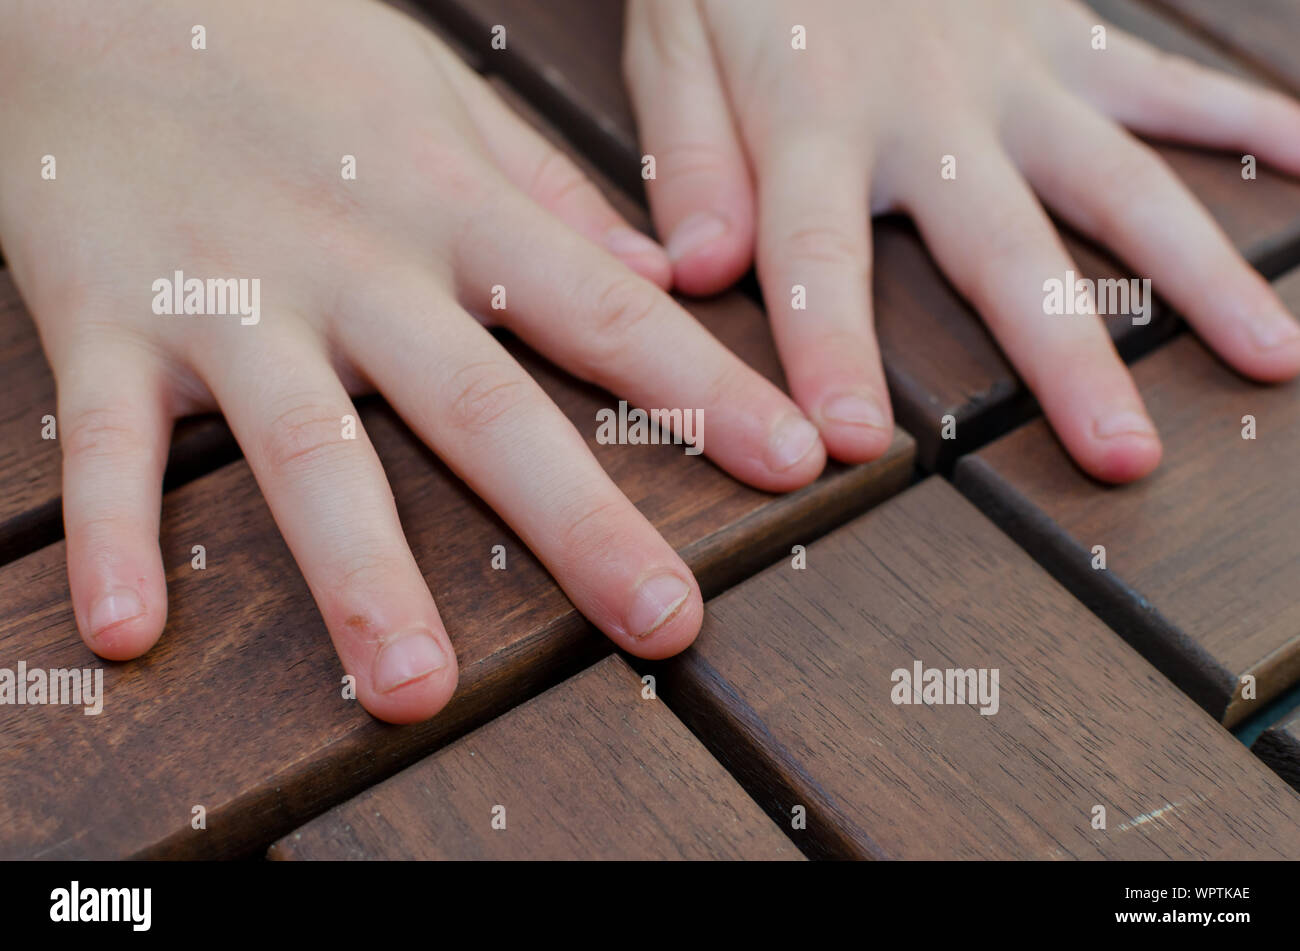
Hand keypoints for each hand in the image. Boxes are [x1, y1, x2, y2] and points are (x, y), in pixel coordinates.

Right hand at [0, 0, 827, 722]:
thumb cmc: (289, 54)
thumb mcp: (441, 96)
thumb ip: (550, 190)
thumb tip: (657, 273)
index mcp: (451, 206)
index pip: (606, 312)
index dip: (709, 392)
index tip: (802, 465)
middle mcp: (357, 265)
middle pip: (483, 407)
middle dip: (582, 523)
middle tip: (666, 621)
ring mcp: (230, 300)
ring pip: (311, 451)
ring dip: (364, 575)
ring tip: (418, 687)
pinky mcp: (103, 325)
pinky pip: (107, 446)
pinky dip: (114, 535)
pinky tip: (126, 629)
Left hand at [624, 0, 1299, 481]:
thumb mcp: (672, 39)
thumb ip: (689, 157)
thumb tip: (699, 270)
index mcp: (813, 125)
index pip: (815, 256)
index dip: (830, 352)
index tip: (850, 446)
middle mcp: (930, 114)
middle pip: (1004, 249)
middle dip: (1065, 360)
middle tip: (1125, 456)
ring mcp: (1014, 75)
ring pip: (1119, 181)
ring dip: (1199, 273)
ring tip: (1270, 356)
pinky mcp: (1063, 36)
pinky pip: (1161, 80)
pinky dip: (1246, 119)